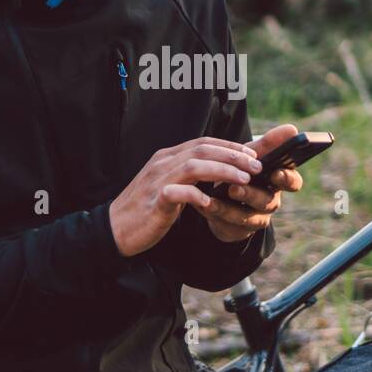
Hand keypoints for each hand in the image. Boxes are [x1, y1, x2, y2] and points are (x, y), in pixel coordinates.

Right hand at [109, 136, 261, 256]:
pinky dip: (197, 196)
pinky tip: (211, 203)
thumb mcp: (170, 186)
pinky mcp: (155, 201)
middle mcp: (163, 163)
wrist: (115, 228)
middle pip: (203, 150)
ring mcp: (157, 181)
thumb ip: (189, 176)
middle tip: (256, 165)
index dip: (229, 146)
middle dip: (233, 155)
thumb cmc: (146, 209)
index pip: (203, 143)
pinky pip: (179, 193)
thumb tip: (218, 172)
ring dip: (223, 170)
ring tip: (245, 179)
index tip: (251, 154)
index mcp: (167, 157)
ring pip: (195, 166)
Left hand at [196, 124, 301, 243]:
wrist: (223, 195)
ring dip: (231, 208)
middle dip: (251, 194)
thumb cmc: (242, 170)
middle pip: (267, 201)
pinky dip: (216, 213)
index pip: (292, 182)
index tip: (276, 172)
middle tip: (235, 187)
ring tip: (215, 198)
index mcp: (277, 182)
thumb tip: (292, 128)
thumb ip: (270, 143)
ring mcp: (255, 218)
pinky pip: (228, 225)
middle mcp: (270, 201)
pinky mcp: (238, 230)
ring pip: (247, 217)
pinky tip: (203, 204)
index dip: (287, 179)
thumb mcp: (253, 156)